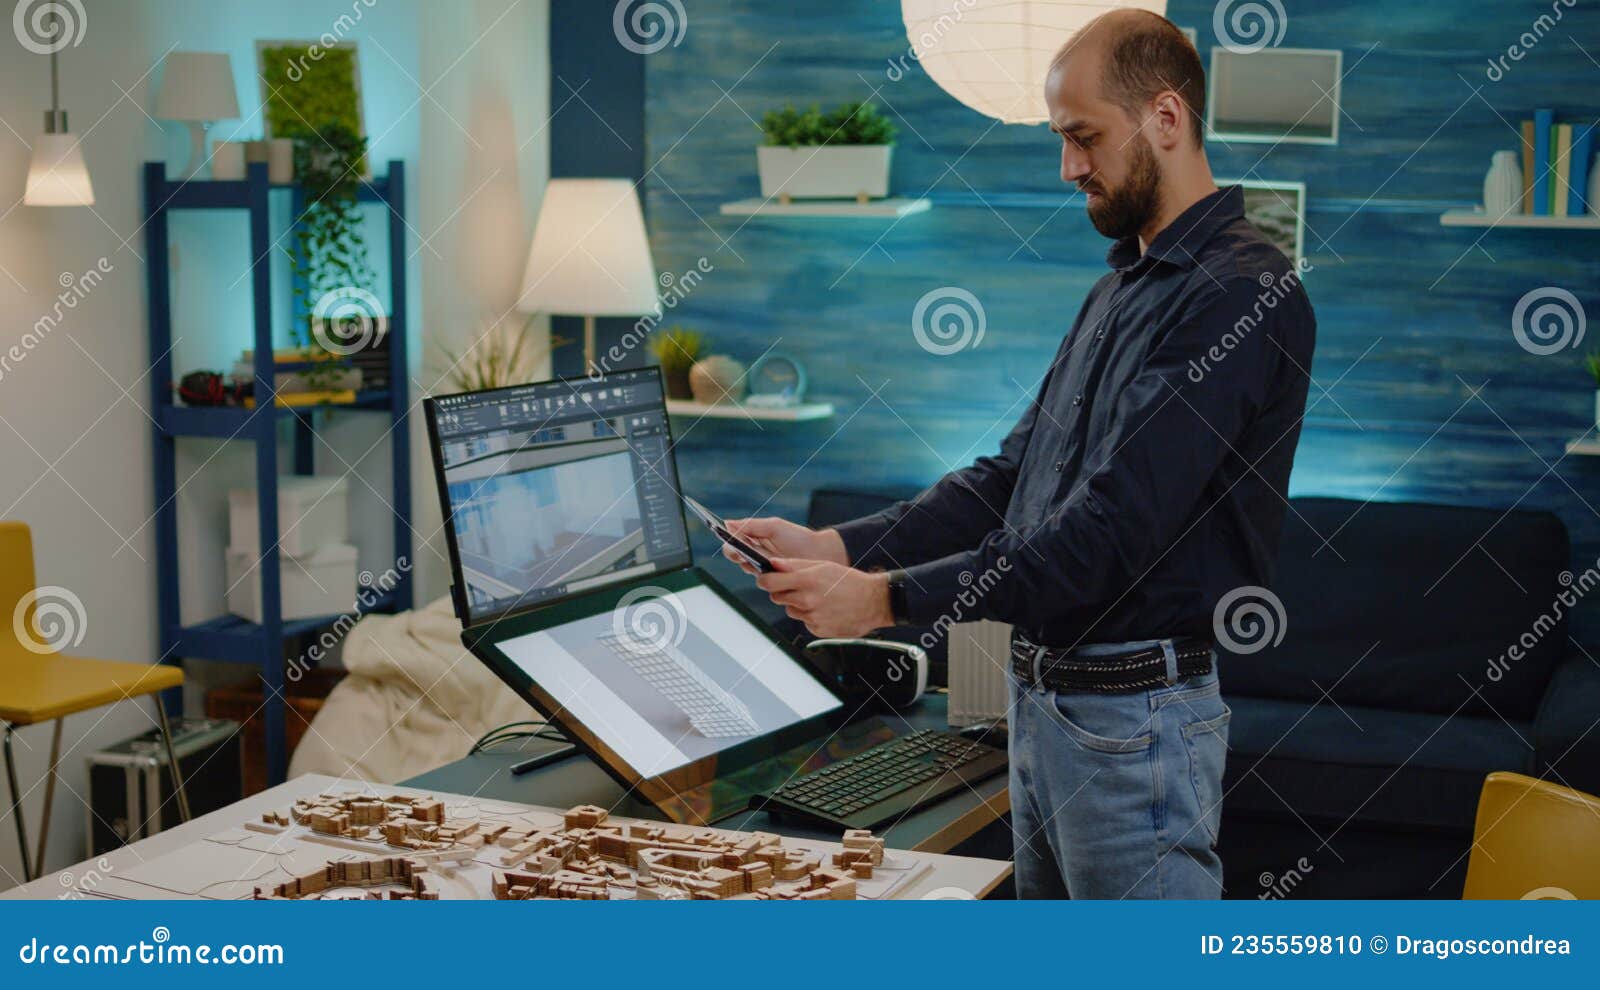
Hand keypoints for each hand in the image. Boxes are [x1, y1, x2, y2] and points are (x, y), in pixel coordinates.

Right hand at [721, 517, 846, 574]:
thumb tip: (727, 523)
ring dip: (749, 561)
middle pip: (734, 556)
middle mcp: (753, 556)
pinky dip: (764, 573)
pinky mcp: (773, 582)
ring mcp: (762, 570)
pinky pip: (762, 580)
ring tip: (757, 555)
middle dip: (736, 552)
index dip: (728, 541)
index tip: (730, 539)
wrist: (821, 553)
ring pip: (746, 568)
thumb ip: (751, 525)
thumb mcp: (774, 527)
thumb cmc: (798, 538)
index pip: (731, 543)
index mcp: (752, 540)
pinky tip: (769, 567)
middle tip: (742, 549)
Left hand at [756, 558, 892, 637]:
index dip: (764, 580)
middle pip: (777, 597)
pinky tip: (824, 609)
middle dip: (782, 591)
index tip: (765, 578)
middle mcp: (808, 600)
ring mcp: (812, 617)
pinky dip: (810, 616)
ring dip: (797, 604)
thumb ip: (795, 565)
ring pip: (790, 610)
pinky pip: (804, 621)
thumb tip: (773, 563)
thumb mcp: (823, 566)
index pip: (770, 582)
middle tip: (797, 587)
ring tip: (817, 598)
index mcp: (807, 581)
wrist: (873, 602)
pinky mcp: (817, 630)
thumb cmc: (850, 582)